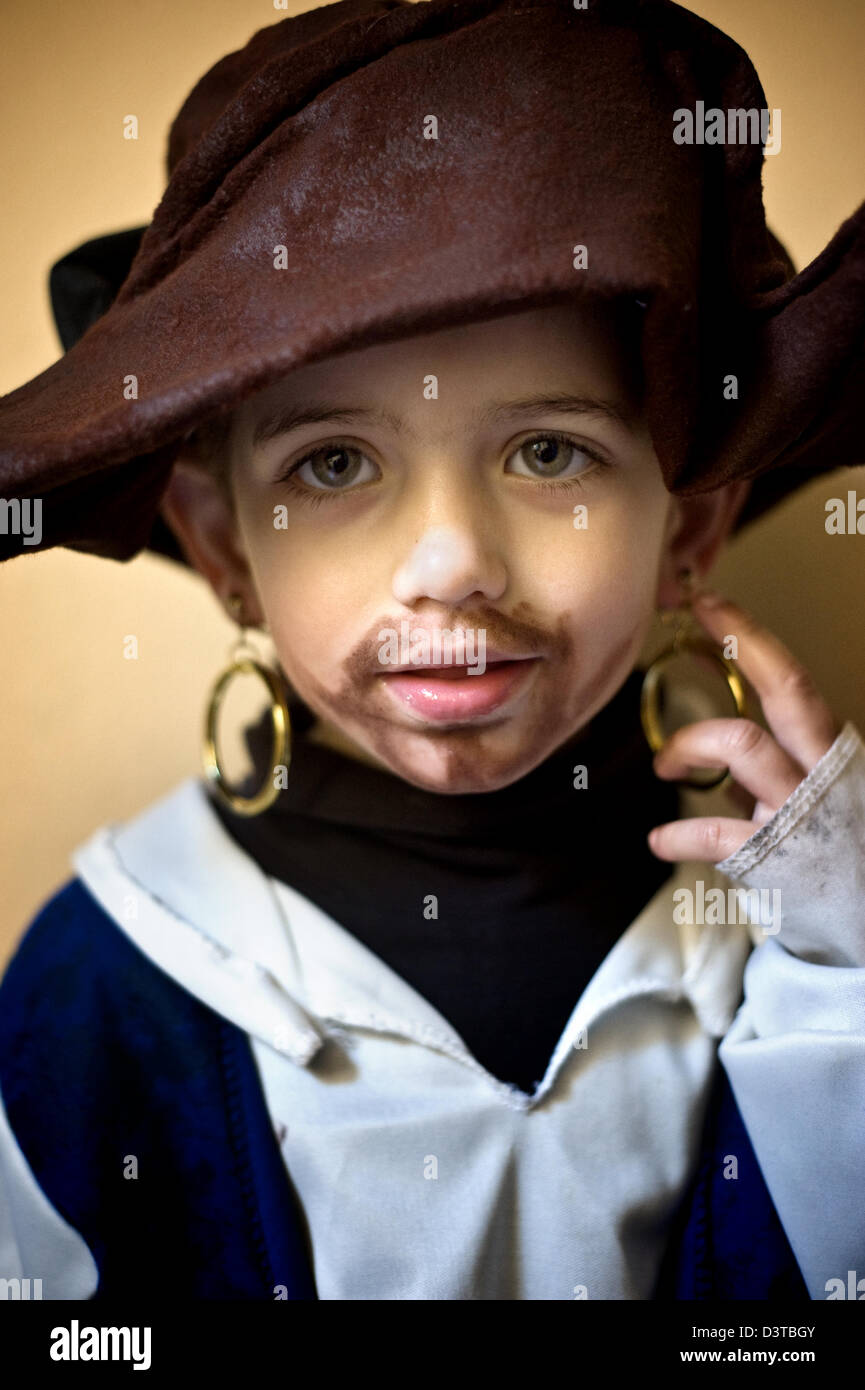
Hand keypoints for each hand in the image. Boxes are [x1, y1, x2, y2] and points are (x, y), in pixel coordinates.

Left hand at [647, 590, 841, 862]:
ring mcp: (799, 810)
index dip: (751, 637)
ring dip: (690, 744)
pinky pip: (712, 832)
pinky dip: (677, 835)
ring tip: (664, 764)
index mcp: (828, 751)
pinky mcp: (773, 856)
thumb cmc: (833, 849)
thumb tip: (716, 749)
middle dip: (745, 644)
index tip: (712, 604)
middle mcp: (820, 770)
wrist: (861, 912)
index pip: (792, 679)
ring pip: (744, 744)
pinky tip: (658, 841)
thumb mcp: (816, 792)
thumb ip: (774, 765)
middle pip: (788, 690)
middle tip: (701, 618)